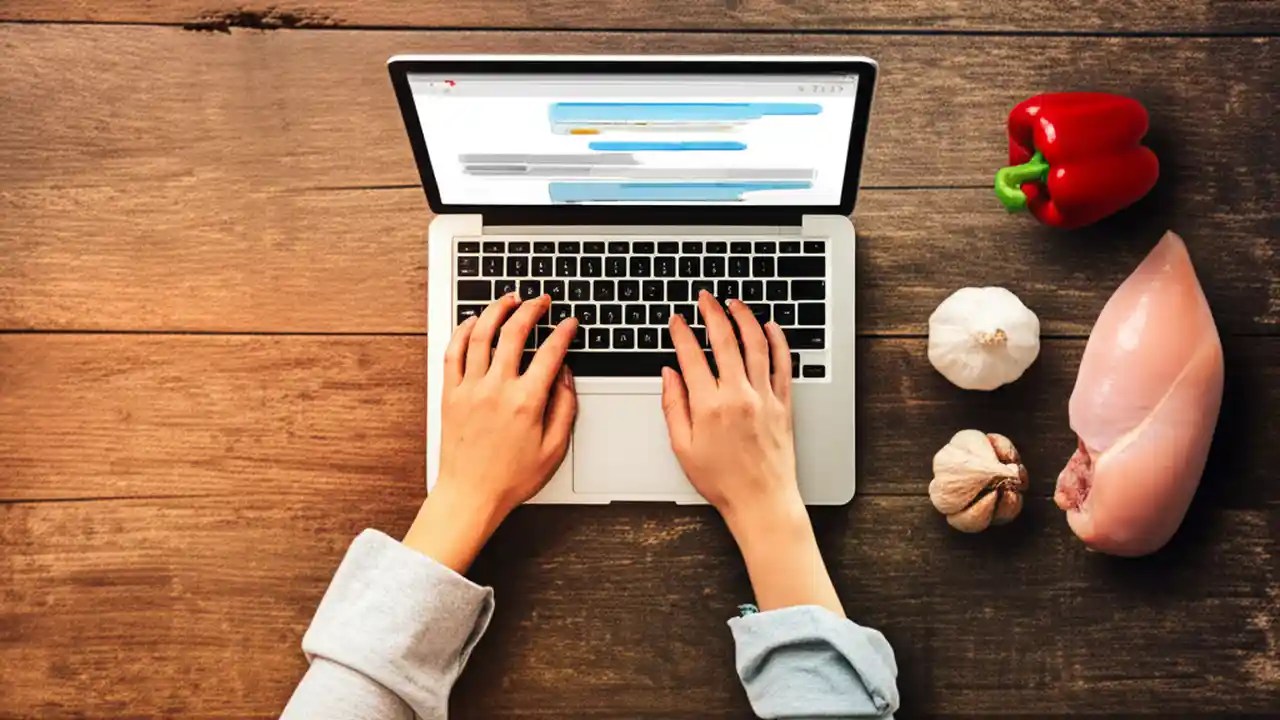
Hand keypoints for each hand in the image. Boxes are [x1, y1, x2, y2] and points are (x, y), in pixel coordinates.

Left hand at [404, 293, 577, 571]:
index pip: (550, 353)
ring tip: (509, 299)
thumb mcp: (554, 448)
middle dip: (532, 309)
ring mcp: (470, 389)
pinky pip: (453, 352)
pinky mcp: (450, 394)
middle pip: (515, 332)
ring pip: (482, 334)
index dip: (564, 332)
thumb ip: (564, 407)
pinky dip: (463, 331)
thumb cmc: (511, 478)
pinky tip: (473, 322)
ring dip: (497, 310)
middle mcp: (496, 389)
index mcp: (526, 402)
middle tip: (541, 301)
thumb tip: (564, 376)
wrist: (470, 495)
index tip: (570, 323)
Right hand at [662, 291, 841, 613]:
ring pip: (756, 344)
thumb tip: (668, 374)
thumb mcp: (682, 447)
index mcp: (709, 406)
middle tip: (704, 298)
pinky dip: (777, 340)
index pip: (692, 356)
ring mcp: (764, 397)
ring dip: (744, 318)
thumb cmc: (721, 480)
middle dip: (712, 313)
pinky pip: (782, 363)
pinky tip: (769, 327)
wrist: (761, 500)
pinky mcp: (784, 403)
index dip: (681, 332)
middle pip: (725, 340)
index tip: (677, 320)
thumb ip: (672, 406)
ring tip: (734, 303)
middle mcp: (738, 395)